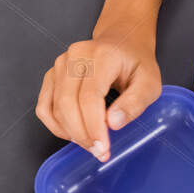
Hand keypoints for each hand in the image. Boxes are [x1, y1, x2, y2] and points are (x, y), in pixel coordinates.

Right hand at [35, 30, 161, 161]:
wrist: (121, 40)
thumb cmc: (136, 62)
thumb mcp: (149, 82)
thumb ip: (134, 103)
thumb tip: (113, 123)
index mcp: (101, 56)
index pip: (89, 97)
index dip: (93, 127)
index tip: (103, 149)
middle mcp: (75, 56)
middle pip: (67, 104)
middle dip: (81, 135)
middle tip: (98, 151)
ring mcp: (59, 65)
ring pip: (53, 107)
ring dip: (70, 133)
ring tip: (90, 142)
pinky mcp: (51, 75)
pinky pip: (44, 106)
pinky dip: (56, 125)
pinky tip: (73, 133)